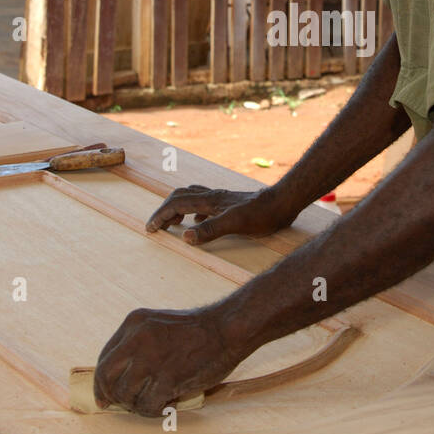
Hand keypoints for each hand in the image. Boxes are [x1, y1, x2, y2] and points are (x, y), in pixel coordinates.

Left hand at [93, 307, 244, 416]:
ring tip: (153, 402)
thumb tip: (122, 378)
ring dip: (136, 404)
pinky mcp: (167, 377)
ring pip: (124, 393)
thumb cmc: (198, 330)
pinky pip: (146, 404)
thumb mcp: (159, 325)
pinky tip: (167, 404)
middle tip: (119, 405)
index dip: (102, 381)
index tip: (105, 395)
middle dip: (110, 395)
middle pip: (106, 375)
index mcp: (134, 322)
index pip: (105, 357)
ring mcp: (151, 357)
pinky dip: (153, 410)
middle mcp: (137, 338)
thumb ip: (139, 344)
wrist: (228, 328)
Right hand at [145, 184, 292, 244]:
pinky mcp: (229, 204)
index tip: (150, 229)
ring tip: (173, 223)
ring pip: (191, 198)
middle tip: (156, 226)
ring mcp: (221, 199)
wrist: (282, 203)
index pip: (176, 204)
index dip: (160, 216)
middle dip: (164, 210)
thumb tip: (184, 237)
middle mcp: (212, 196)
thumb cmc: (261, 215)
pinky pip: (204, 204)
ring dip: (177, 208)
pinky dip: (194, 212)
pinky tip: (198, 223)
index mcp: (210, 201)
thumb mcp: (235, 225)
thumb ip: (210, 230)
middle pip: (180, 196)